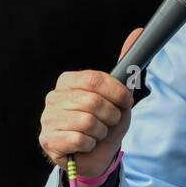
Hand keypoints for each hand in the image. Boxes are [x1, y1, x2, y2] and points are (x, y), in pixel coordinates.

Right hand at [38, 28, 143, 184]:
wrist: (95, 155)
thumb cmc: (105, 122)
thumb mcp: (119, 95)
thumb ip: (126, 66)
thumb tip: (138, 32)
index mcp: (69, 81)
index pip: (94, 79)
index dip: (116, 92)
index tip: (126, 102)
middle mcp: (54, 97)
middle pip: (93, 102)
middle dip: (111, 116)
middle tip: (109, 122)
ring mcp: (48, 118)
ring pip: (88, 122)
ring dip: (101, 132)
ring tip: (97, 134)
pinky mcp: (48, 140)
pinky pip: (79, 140)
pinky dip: (90, 145)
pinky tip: (86, 144)